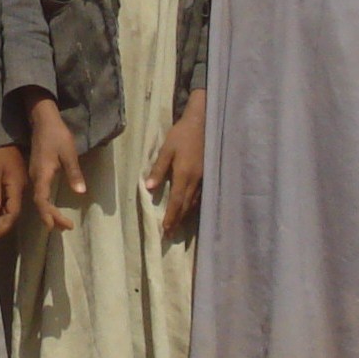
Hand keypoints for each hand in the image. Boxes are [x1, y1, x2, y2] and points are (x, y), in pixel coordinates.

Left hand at [0, 144, 27, 239]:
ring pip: (13, 206)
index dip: (3, 226)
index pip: (12, 213)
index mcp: (17, 187)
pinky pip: (11, 199)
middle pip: (14, 212)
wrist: (3, 136)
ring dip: (3, 217)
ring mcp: (19, 184)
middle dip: (4, 225)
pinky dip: (3, 208)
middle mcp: (21, 188)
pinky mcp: (15, 180)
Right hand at [24, 95, 86, 232]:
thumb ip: (74, 173)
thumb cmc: (57, 135)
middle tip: (67, 227)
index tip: (57, 225)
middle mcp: (35, 177)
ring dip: (49, 211)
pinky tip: (53, 206)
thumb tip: (81, 193)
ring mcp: (35, 174)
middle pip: (40, 203)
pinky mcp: (37, 171)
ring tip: (61, 222)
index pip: (42, 200)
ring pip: (39, 198)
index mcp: (41, 175)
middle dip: (52, 217)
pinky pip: (39, 192)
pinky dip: (46, 203)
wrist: (43, 120)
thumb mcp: (69, 154)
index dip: (49, 214)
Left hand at [144, 89, 206, 236]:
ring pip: (195, 202)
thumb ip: (158, 169)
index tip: (165, 230)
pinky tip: (190, 208)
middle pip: (186, 206)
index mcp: (184, 174)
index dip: (171, 217)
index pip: (177, 201)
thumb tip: (149, 188)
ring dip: (186, 215)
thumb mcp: (167, 149)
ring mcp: (205, 178)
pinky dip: (194, 205)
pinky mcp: (209, 174)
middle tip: (170, 235)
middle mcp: (196, 180)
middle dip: (178, 221)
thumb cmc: (182, 134)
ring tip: (178, 226)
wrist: (204, 122)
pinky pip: (201, 195)